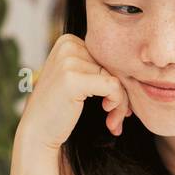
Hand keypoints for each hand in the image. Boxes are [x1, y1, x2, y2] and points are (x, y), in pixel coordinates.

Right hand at [19, 34, 132, 149]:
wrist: (38, 133)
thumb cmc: (61, 110)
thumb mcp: (80, 80)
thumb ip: (100, 68)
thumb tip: (137, 69)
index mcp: (69, 41)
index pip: (109, 57)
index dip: (117, 81)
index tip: (115, 104)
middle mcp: (67, 45)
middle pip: (114, 65)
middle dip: (121, 93)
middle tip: (118, 117)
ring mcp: (68, 61)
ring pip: (116, 77)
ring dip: (121, 103)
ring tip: (113, 121)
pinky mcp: (72, 78)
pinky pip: (113, 86)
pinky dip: (118, 104)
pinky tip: (109, 118)